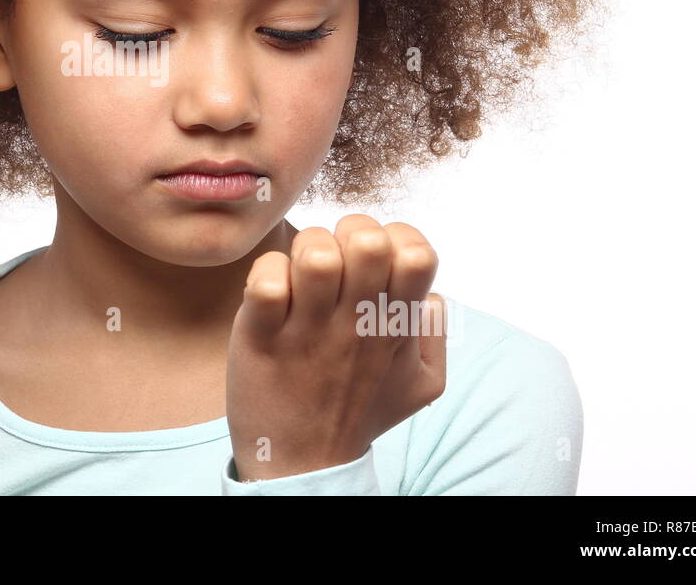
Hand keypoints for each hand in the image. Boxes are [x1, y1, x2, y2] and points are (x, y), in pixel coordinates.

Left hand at [226, 216, 446, 480]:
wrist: (303, 462)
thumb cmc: (359, 410)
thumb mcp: (422, 383)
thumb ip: (434, 331)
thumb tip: (430, 292)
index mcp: (397, 325)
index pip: (417, 250)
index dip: (394, 237)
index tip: (374, 259)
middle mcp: (357, 323)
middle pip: (367, 240)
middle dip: (347, 233)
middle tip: (333, 262)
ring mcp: (309, 329)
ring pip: (315, 253)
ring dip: (304, 251)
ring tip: (299, 278)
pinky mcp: (261, 334)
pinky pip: (265, 280)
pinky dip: (265, 275)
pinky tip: (269, 295)